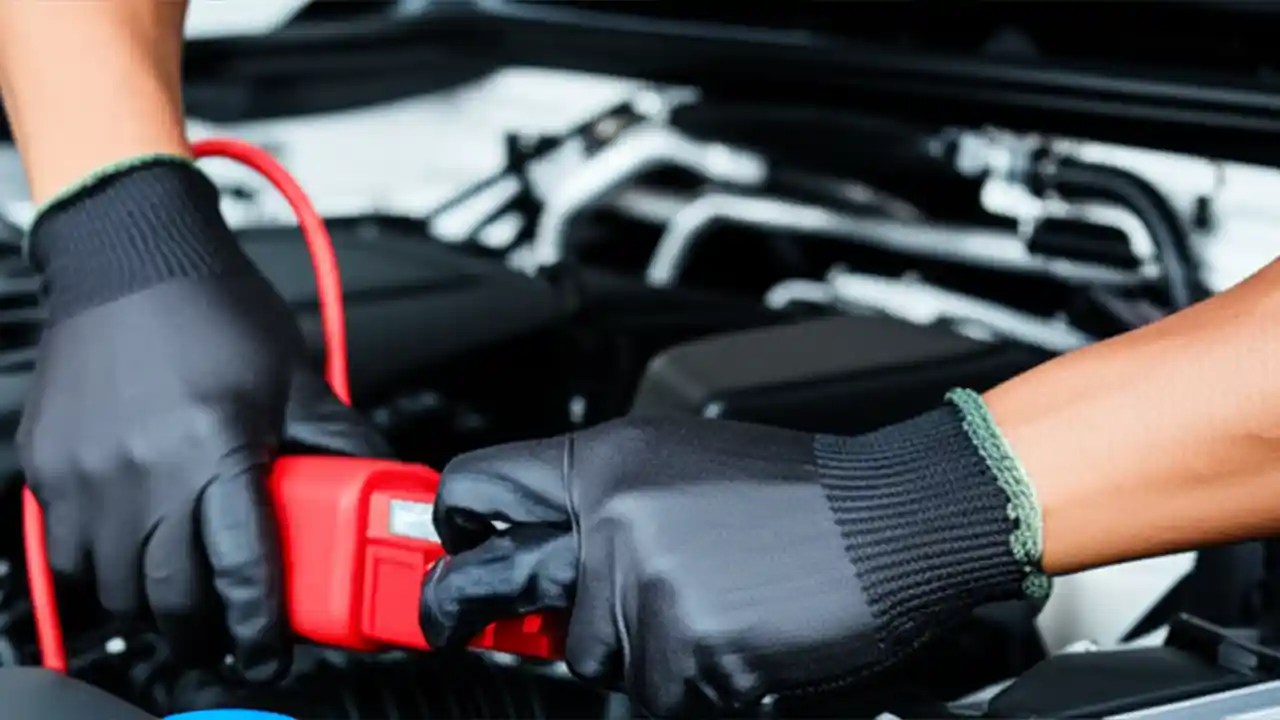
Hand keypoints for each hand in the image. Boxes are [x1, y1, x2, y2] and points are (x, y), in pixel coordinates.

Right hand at [17, 161, 388, 680]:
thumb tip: (386, 484)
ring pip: (116, 588)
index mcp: (216, 448)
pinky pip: (69, 556)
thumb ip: (340, 441)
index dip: (260, 627)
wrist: (130, 257)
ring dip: (157, 605)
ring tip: (189, 595)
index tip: (272, 652)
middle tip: (232, 634)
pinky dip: (104, 574)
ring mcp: (88, 475)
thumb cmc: (214, 309)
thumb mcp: (297, 378)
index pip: (243, 568)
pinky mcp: (50, 469)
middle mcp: (144, 470)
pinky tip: (137, 557)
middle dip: (209, 631)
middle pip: (174, 596)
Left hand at [420, 404, 1043, 716]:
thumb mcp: (679, 463)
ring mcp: (649, 592)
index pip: (484, 487)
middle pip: (502, 585)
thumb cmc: (799, 490)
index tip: (442, 555)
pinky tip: (738, 635)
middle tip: (453, 626)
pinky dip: (692, 677)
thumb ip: (601, 502)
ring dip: (638, 649)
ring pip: (596, 657)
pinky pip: (659, 690)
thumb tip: (539, 551)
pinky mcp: (689, 655)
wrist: (893, 516)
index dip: (450, 526)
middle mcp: (614, 522)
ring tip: (710, 606)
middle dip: (461, 611)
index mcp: (609, 463)